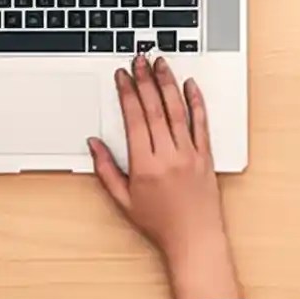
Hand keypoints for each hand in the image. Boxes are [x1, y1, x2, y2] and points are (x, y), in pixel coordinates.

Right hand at [88, 55, 240, 298]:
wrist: (194, 239)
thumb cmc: (159, 223)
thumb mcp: (123, 201)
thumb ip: (105, 169)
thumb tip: (93, 143)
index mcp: (145, 165)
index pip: (134, 119)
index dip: (126, 94)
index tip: (121, 76)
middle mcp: (169, 156)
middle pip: (155, 109)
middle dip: (145, 80)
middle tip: (139, 59)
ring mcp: (190, 154)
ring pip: (178, 111)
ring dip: (168, 84)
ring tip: (161, 63)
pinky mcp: (206, 155)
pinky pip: (202, 123)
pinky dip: (196, 102)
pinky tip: (190, 85)